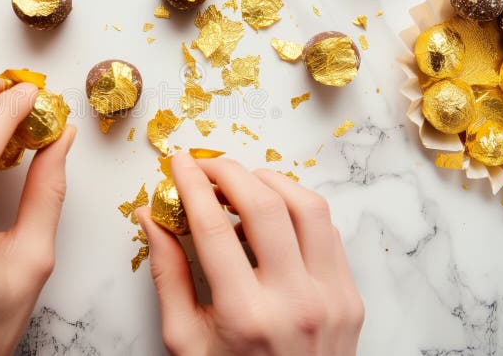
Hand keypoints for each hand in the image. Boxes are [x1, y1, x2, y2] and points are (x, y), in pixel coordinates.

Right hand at [137, 153, 363, 355]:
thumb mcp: (185, 339)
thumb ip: (168, 275)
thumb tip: (152, 216)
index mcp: (245, 316)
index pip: (213, 227)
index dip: (192, 185)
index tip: (179, 163)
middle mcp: (295, 302)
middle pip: (264, 205)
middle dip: (229, 171)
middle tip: (206, 165)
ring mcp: (332, 298)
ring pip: (307, 206)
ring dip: (269, 182)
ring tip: (240, 184)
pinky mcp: (351, 297)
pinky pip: (328, 231)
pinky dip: (298, 208)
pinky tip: (273, 212)